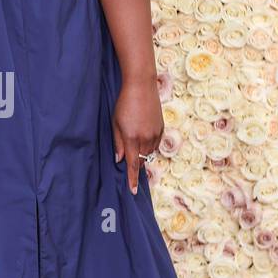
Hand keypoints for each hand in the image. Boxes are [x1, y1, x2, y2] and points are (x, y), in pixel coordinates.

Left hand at [113, 76, 162, 194]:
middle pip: (142, 160)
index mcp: (132, 139)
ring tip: (135, 139)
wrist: (141, 86)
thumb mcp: (116, 124)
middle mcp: (146, 138)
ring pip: (149, 152)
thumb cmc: (124, 103)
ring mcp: (156, 133)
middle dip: (136, 163)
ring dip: (142, 152)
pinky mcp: (162, 128)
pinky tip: (143, 134)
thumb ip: (118, 143)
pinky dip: (149, 144)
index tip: (132, 191)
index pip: (133, 165)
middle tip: (129, 157)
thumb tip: (120, 160)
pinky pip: (156, 143)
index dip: (132, 179)